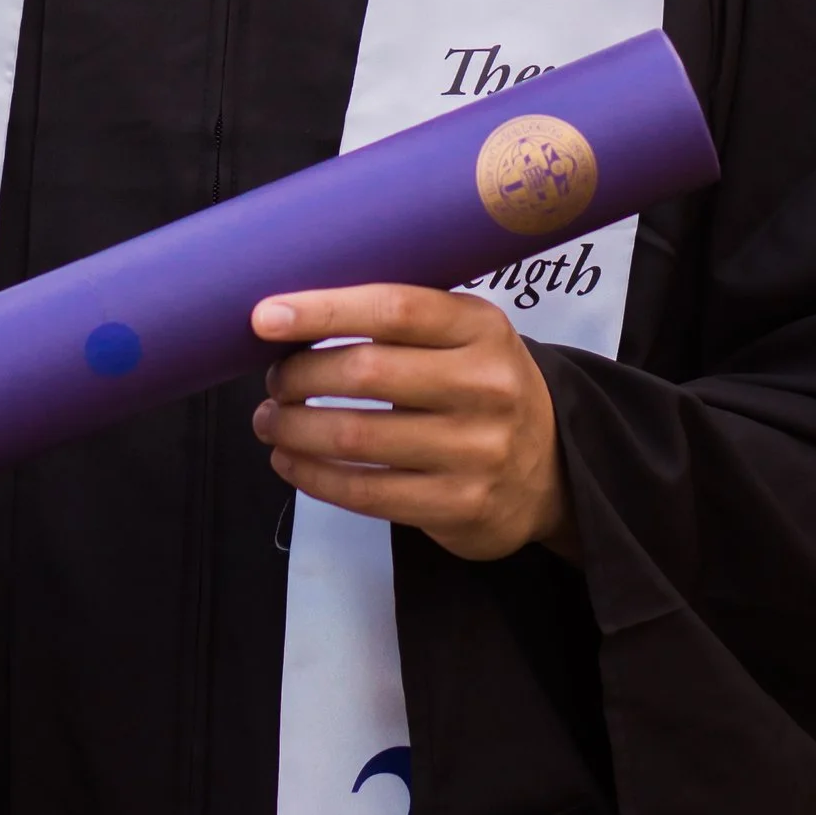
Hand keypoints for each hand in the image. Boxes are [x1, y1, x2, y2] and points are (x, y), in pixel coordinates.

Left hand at [251, 284, 575, 563]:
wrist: (550, 470)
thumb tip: (297, 317)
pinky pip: (366, 491)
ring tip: (270, 421)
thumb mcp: (464, 339)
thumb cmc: (482, 388)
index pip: (394, 309)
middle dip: (300, 376)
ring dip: (294, 428)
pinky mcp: (459, 505)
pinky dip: (313, 477)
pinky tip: (291, 462)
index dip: (324, 310)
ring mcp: (476, 450)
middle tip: (273, 380)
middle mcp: (487, 385)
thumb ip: (402, 324)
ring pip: (356, 437)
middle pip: (368, 373)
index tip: (266, 317)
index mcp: (483, 327)